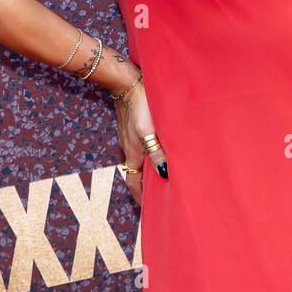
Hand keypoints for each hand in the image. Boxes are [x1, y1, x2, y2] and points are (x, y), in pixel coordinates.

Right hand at [114, 73, 166, 204]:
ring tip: (157, 175)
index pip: (133, 182)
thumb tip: (164, 173)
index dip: (139, 196)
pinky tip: (155, 149)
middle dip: (143, 185)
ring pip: (136, 159)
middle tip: (154, 195)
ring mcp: (129, 136)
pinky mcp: (132, 126)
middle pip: (134, 172)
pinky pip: (138, 146)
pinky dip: (146, 154)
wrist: (127, 82)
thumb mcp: (149, 130)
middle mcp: (128, 147)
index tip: (145, 208)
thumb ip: (156, 151)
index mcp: (133, 152)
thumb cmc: (140, 105)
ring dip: (145, 169)